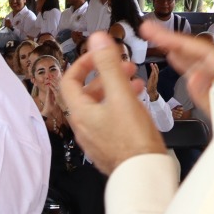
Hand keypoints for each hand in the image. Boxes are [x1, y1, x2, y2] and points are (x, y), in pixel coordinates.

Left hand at [59, 32, 164, 175]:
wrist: (143, 173)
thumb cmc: (133, 140)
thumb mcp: (121, 95)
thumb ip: (109, 65)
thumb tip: (97, 40)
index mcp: (80, 112)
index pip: (69, 80)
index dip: (83, 63)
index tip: (100, 54)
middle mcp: (83, 126)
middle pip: (87, 92)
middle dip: (106, 75)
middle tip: (125, 66)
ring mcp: (95, 137)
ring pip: (101, 105)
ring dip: (116, 89)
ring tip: (135, 82)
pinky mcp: (108, 146)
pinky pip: (110, 120)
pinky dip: (120, 106)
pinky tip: (138, 104)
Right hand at [140, 18, 213, 120]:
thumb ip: (208, 94)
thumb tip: (193, 76)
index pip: (196, 49)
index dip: (173, 39)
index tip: (153, 32)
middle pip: (194, 49)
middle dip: (171, 39)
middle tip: (149, 30)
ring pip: (195, 57)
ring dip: (175, 48)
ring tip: (157, 40)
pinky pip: (198, 67)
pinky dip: (185, 61)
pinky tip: (175, 57)